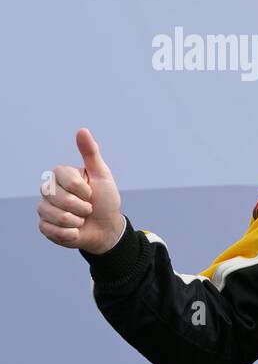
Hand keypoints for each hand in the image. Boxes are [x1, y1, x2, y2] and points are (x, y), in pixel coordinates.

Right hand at [37, 128, 124, 254]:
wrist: (107, 228)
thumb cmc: (106, 200)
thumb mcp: (102, 175)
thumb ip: (91, 153)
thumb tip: (82, 130)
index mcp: (61, 176)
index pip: (63, 178)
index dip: (82, 189)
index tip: (91, 193)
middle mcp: (49, 190)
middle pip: (55, 196)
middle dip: (80, 206)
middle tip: (89, 208)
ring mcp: (45, 208)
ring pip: (53, 214)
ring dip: (75, 221)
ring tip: (82, 220)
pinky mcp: (44, 226)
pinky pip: (51, 230)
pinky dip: (70, 234)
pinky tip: (76, 231)